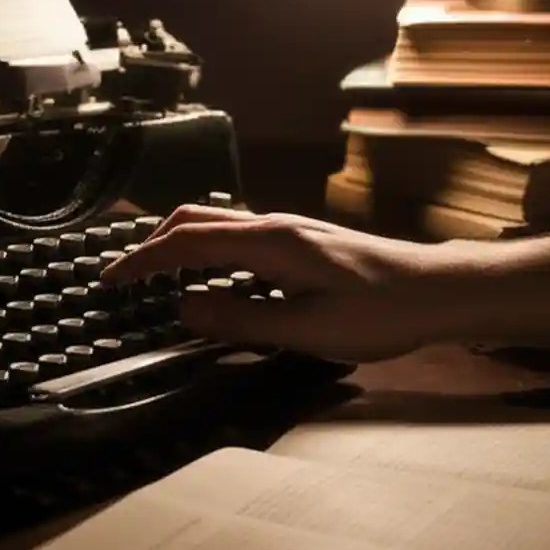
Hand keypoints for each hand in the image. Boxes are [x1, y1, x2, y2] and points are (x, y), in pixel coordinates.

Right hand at [101, 205, 549, 361]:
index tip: (109, 283)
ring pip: (217, 222)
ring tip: (157, 277)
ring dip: (180, 243)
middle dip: (151, 244)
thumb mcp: (307, 329)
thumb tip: (183, 310)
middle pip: (195, 220)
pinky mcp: (303, 240)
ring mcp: (290, 228)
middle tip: (124, 278)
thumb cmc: (380, 313)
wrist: (440, 290)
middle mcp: (274, 224)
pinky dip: (208, 249)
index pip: (186, 243)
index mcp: (270, 242)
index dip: (141, 262)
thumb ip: (241, 319)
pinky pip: (238, 233)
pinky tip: (213, 279)